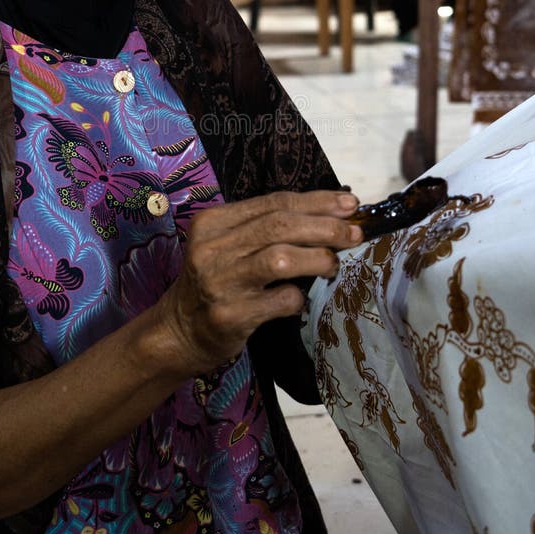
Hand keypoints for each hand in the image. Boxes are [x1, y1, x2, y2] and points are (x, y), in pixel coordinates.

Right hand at [158, 190, 361, 374]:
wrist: (179, 332)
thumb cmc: (215, 282)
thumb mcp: (227, 245)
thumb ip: (265, 228)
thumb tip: (329, 215)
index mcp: (212, 222)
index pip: (273, 202)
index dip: (316, 201)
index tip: (350, 205)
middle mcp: (212, 248)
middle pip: (279, 225)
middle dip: (325, 226)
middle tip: (355, 232)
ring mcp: (219, 282)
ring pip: (280, 259)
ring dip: (318, 258)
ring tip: (334, 264)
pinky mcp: (229, 315)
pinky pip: (279, 300)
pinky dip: (298, 298)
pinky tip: (302, 299)